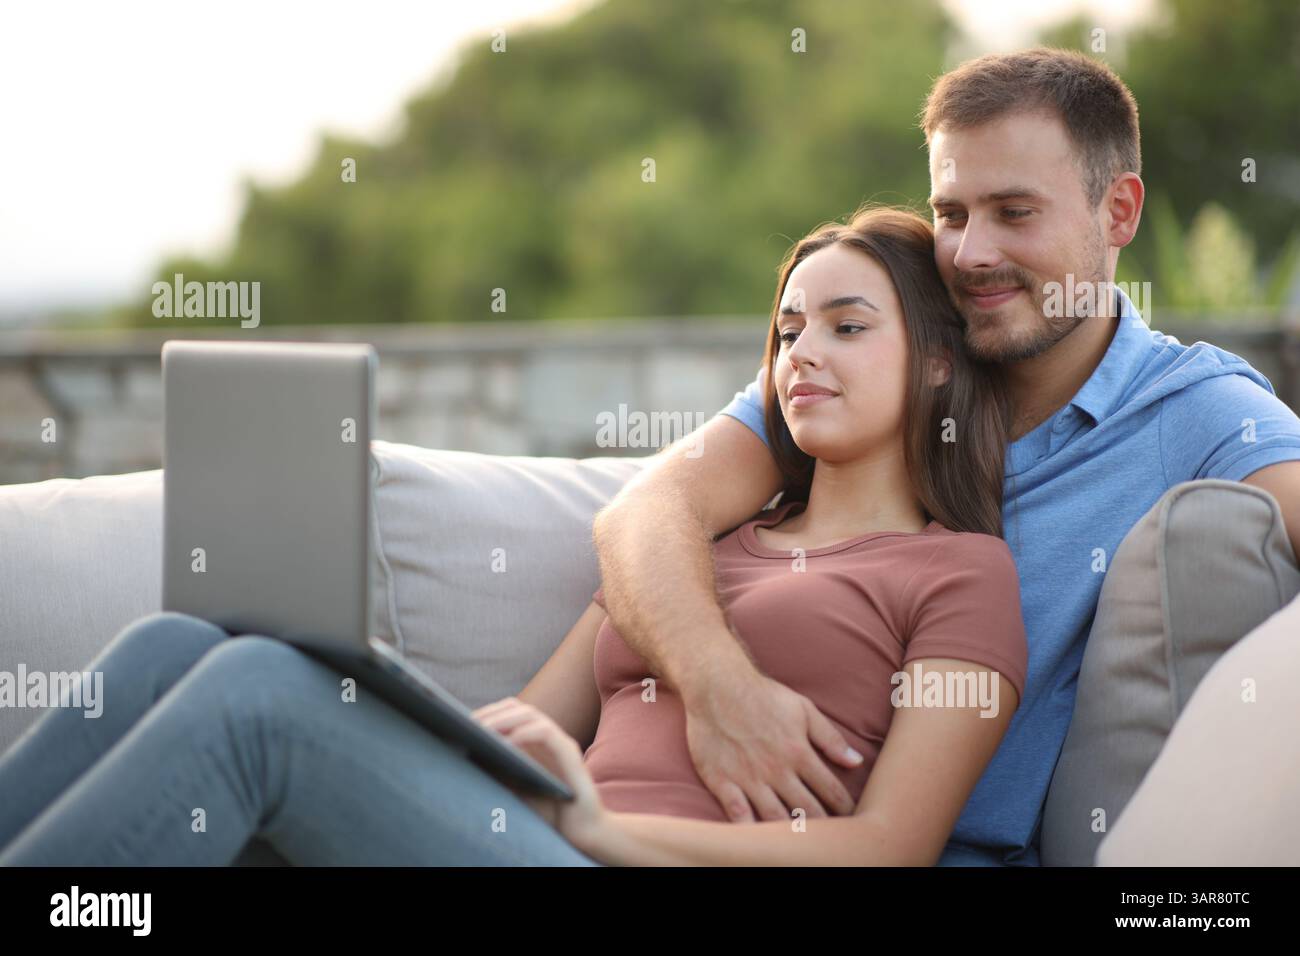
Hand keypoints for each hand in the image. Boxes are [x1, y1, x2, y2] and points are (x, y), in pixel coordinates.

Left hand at [472, 697, 606, 845]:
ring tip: (482, 732)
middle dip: (491, 713)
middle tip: (468, 725)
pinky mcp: (571, 756)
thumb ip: (499, 770)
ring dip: (503, 720)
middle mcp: (549, 737)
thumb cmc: (550, 812)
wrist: (584, 831)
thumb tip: (468, 755)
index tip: (463, 723)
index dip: (487, 713)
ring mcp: (561, 744)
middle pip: (519, 708)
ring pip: (531, 715)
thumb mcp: (516, 789)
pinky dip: (524, 734)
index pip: (510, 712)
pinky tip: (507, 744)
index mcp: (535, 742)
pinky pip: (546, 734)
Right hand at [683, 668, 863, 821]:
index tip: (850, 817)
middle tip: (831, 838)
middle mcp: (776, 770)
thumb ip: (830, 738)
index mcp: (798, 752)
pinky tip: (758, 839)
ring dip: (790, 833)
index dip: (844, 806)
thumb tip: (856, 761)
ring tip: (801, 843)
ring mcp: (748, 778)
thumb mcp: (803, 709)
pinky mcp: (722, 781)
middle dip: (823, 825)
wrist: (716, 686)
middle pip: (806, 809)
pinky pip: (737, 813)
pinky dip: (748, 829)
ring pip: (775, 817)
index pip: (830, 789)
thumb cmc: (762, 695)